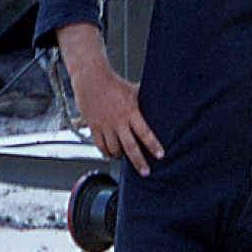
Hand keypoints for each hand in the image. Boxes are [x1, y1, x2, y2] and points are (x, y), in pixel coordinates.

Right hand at [56, 23, 162, 175]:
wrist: (91, 79)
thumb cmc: (114, 84)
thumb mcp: (134, 91)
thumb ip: (145, 102)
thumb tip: (161, 103)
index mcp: (131, 112)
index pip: (144, 132)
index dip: (153, 145)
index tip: (160, 155)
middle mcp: (118, 121)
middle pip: (129, 146)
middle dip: (138, 161)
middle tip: (146, 172)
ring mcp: (104, 125)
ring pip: (114, 148)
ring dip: (121, 155)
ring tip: (126, 157)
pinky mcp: (93, 127)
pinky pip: (99, 145)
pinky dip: (106, 152)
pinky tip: (110, 154)